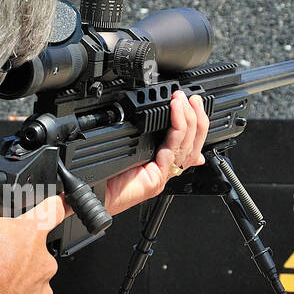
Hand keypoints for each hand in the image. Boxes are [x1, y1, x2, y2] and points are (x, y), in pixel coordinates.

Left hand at [102, 90, 209, 216]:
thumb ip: (145, 138)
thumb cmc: (107, 177)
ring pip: (186, 145)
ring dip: (187, 118)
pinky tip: (176, 114)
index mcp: (162, 165)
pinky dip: (177, 128)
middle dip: (197, 118)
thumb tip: (153, 121)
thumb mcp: (130, 150)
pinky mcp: (157, 178)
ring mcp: (163, 175)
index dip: (196, 125)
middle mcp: (165, 171)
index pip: (189, 144)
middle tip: (193, 99)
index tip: (193, 104)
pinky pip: (172, 148)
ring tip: (182, 101)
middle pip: (193, 144)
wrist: (96, 194)